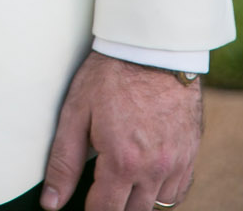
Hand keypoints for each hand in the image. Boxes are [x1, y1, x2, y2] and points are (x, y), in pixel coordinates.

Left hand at [41, 52, 202, 210]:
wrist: (153, 48)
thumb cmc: (111, 75)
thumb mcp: (76, 111)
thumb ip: (64, 160)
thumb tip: (51, 201)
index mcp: (123, 162)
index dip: (90, 210)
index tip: (84, 202)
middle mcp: (154, 170)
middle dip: (113, 205)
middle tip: (100, 185)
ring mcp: (176, 164)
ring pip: (156, 205)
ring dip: (137, 198)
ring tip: (121, 175)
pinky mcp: (190, 155)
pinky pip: (177, 191)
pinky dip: (161, 189)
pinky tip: (145, 171)